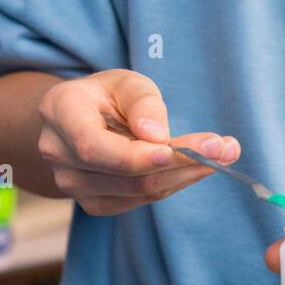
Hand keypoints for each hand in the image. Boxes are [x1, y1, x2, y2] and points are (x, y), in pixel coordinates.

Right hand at [37, 68, 239, 215]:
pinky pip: (140, 200)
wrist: (84, 120)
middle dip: (181, 162)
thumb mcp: (127, 82)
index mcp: (60, 112)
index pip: (95, 146)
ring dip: (186, 174)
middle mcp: (58, 153)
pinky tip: (197, 167)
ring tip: (224, 153)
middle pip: (125, 173)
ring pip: (138, 190)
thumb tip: (157, 137)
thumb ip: (143, 103)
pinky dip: (174, 184)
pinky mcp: (93, 203)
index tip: (177, 149)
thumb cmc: (108, 95)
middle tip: (226, 148)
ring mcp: (71, 185)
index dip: (136, 156)